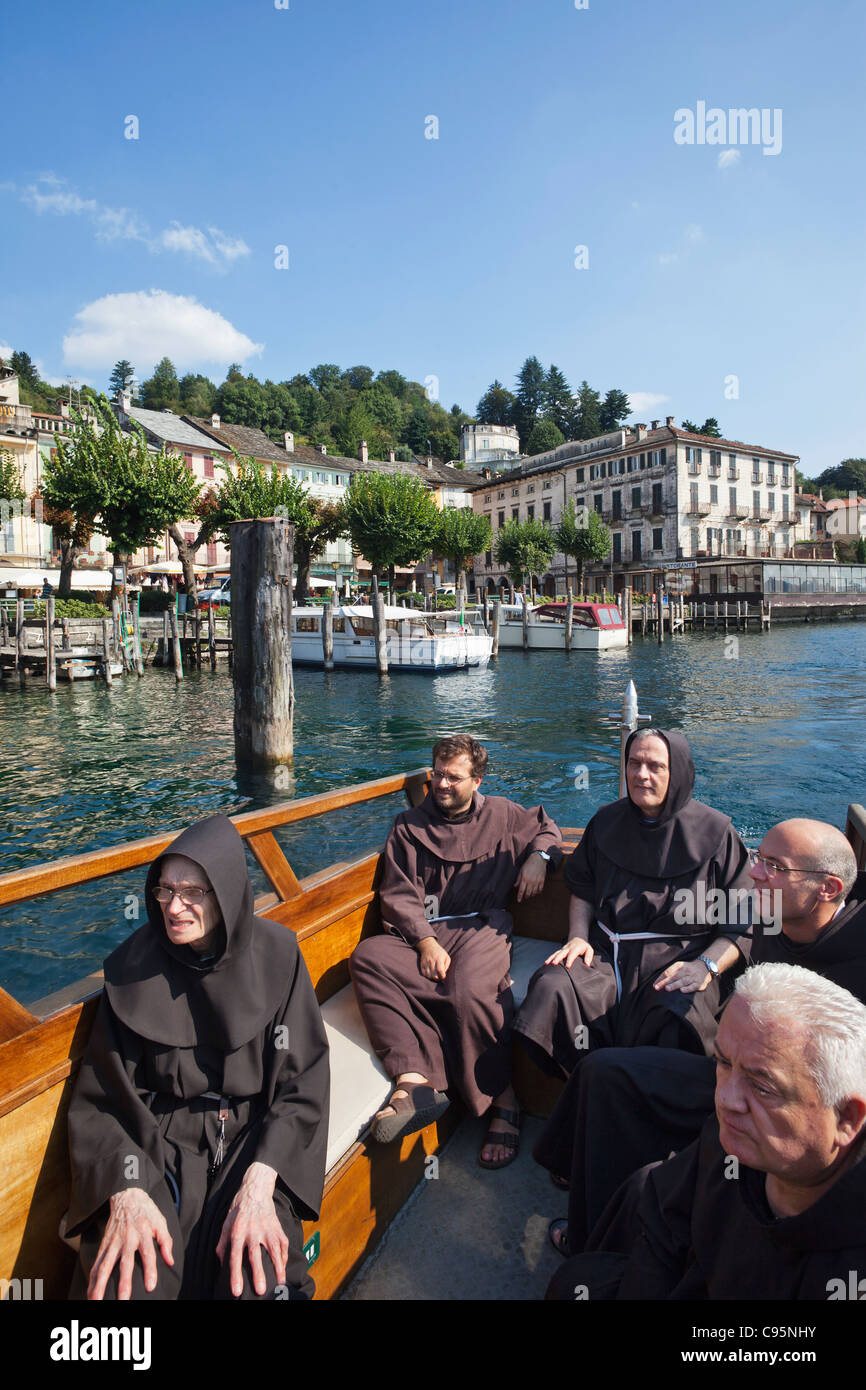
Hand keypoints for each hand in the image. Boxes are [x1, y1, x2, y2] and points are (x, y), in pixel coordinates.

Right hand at [87, 1187, 173, 1300]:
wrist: (127, 1196)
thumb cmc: (147, 1212)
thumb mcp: (161, 1222)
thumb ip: (166, 1242)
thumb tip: (170, 1262)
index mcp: (144, 1233)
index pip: (148, 1254)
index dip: (150, 1270)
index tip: (150, 1287)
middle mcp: (127, 1238)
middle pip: (125, 1262)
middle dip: (124, 1282)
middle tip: (123, 1300)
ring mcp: (113, 1242)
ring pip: (105, 1265)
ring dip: (100, 1284)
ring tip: (97, 1301)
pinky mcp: (104, 1244)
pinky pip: (97, 1263)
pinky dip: (92, 1279)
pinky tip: (91, 1293)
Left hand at [216, 1162, 286, 1297]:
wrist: (255, 1189)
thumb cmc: (238, 1209)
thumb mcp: (225, 1225)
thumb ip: (222, 1245)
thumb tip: (221, 1265)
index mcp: (237, 1232)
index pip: (234, 1257)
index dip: (235, 1275)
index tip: (236, 1291)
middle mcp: (252, 1231)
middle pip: (255, 1255)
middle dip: (258, 1274)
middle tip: (261, 1290)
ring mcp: (267, 1229)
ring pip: (273, 1250)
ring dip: (278, 1267)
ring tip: (280, 1283)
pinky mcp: (277, 1226)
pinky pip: (282, 1243)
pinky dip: (284, 1257)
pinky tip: (283, 1268)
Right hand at [417, 937, 450, 979]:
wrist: (428, 946)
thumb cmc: (439, 952)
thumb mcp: (446, 956)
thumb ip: (447, 965)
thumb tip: (444, 973)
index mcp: (438, 959)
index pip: (440, 970)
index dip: (442, 976)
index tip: (444, 977)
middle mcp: (431, 961)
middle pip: (434, 975)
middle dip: (438, 979)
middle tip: (440, 977)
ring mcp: (426, 963)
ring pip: (428, 976)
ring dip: (432, 978)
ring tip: (435, 976)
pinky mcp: (422, 965)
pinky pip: (424, 974)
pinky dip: (427, 976)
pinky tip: (431, 974)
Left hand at [515, 852, 546, 902]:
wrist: (538, 859)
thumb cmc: (528, 864)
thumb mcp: (521, 870)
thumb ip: (518, 879)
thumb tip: (515, 886)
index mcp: (524, 878)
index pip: (521, 890)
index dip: (520, 896)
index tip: (518, 901)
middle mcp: (531, 881)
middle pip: (528, 893)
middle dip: (526, 896)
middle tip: (525, 897)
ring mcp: (537, 881)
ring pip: (534, 892)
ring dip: (532, 895)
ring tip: (530, 894)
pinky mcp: (542, 881)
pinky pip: (540, 889)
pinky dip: (538, 892)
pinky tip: (536, 891)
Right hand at [544, 937, 593, 968]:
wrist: (578, 940)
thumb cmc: (584, 947)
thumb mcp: (589, 950)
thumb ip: (589, 956)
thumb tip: (587, 964)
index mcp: (576, 948)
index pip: (572, 954)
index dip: (570, 960)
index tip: (567, 966)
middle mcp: (568, 948)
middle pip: (562, 953)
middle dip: (558, 958)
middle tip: (554, 963)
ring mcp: (563, 949)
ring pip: (557, 953)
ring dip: (552, 957)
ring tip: (547, 963)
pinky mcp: (560, 951)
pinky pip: (554, 954)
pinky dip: (550, 958)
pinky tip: (546, 963)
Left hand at [654, 959, 712, 993]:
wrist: (705, 967)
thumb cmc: (688, 969)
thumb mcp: (679, 967)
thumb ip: (670, 972)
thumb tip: (658, 981)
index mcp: (679, 965)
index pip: (668, 971)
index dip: (661, 978)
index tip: (654, 984)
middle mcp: (686, 970)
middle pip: (674, 976)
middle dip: (665, 982)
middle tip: (657, 987)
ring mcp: (693, 977)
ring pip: (683, 981)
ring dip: (675, 985)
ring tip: (667, 988)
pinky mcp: (699, 983)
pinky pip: (693, 986)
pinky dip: (688, 988)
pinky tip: (682, 991)